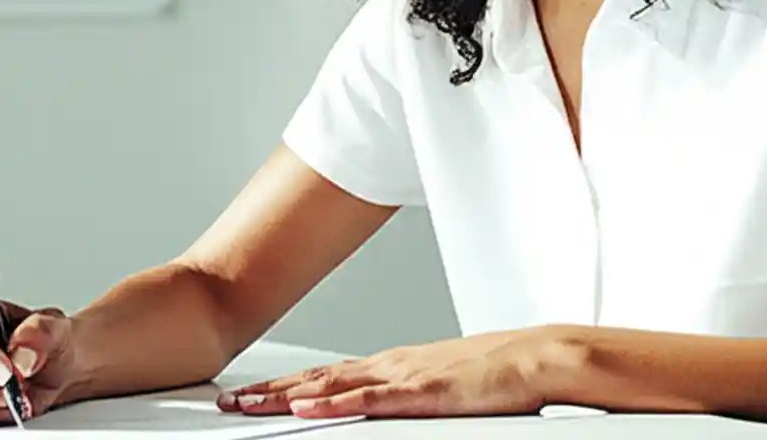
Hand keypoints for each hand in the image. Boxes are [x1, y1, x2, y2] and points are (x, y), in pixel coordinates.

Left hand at [217, 327, 574, 418]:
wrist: (538, 357)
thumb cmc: (499, 374)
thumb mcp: (442, 387)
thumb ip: (409, 397)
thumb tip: (384, 409)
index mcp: (394, 365)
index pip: (327, 375)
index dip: (285, 385)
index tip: (252, 394)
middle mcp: (389, 365)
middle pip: (316, 378)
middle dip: (269, 391)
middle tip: (229, 401)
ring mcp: (403, 376)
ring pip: (330, 386)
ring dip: (285, 395)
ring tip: (247, 404)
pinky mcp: (423, 392)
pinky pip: (369, 400)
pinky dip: (333, 403)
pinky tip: (305, 406)